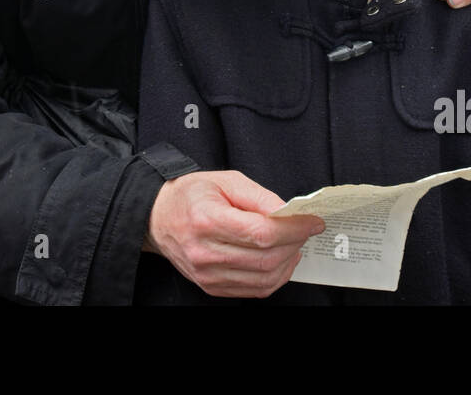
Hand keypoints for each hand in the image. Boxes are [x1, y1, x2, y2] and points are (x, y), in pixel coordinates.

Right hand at [145, 171, 324, 298]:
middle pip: (266, 258)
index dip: (294, 228)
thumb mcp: (225, 180)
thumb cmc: (191, 195)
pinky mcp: (212, 287)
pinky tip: (280, 259)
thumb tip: (289, 212)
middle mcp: (205, 252)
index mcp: (206, 220)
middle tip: (305, 229)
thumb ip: (259, 196)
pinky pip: (254, 290)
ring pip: (264, 278)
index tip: (312, 221)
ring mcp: (207, 274)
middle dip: (295, 243)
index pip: (261, 233)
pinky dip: (275, 276)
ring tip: (293, 242)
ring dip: (288, 262)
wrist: (158, 218)